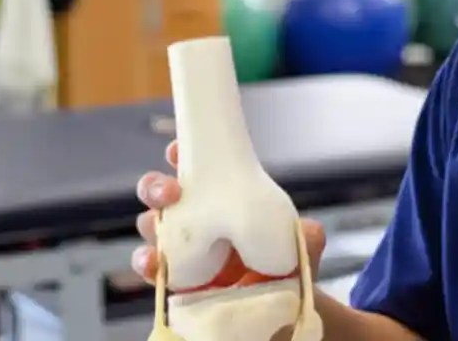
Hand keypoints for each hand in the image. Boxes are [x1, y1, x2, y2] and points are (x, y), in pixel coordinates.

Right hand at [131, 140, 328, 284]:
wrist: (279, 307)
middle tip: (171, 191)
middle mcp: (194, 217)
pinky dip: (147, 262)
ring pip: (153, 226)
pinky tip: (154, 261)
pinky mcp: (174, 279)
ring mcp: (181, 248)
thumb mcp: (299, 248)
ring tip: (159, 224)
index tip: (178, 150)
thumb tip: (309, 230)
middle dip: (158, 186)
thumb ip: (305, 238)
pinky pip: (152, 267)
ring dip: (152, 221)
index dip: (182, 155)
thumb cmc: (282, 266)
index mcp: (220, 198)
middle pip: (162, 193)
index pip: (196, 169)